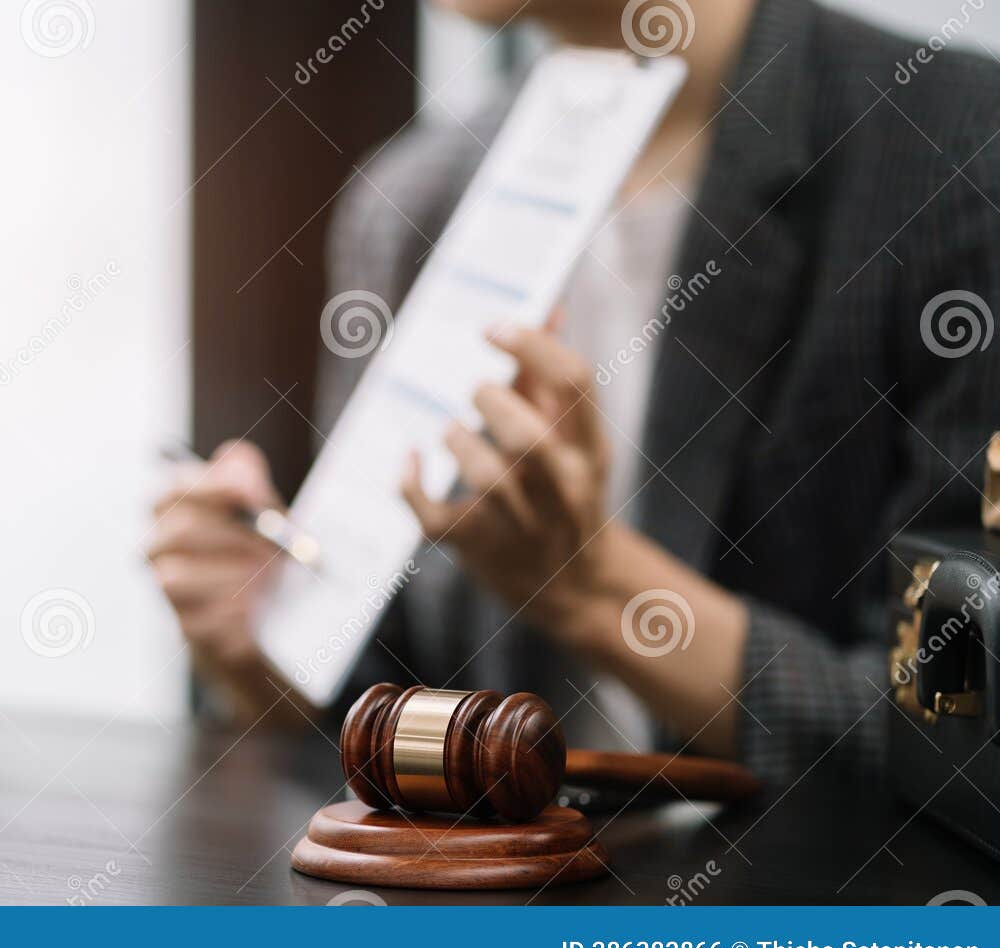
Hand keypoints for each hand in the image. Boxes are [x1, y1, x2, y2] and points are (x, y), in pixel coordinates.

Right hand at [148, 441, 290, 717]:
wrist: (265, 616)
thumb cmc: (255, 551)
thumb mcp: (260, 509)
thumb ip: (246, 478)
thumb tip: (233, 457)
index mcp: (172, 507)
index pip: (176, 488)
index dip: (215, 487)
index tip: (255, 494)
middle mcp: (157, 545)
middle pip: (180, 529)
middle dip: (233, 534)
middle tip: (272, 543)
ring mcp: (165, 588)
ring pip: (177, 577)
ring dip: (230, 573)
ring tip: (266, 575)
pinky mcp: (184, 626)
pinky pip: (197, 618)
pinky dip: (232, 610)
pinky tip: (254, 605)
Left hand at [400, 324, 614, 639]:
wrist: (572, 587)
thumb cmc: (565, 493)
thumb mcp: (575, 442)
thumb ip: (551, 380)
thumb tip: (545, 308)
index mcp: (590, 449)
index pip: (574, 384)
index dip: (532, 344)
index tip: (494, 327)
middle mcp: (563, 487)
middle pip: (528, 438)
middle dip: (492, 402)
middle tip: (476, 390)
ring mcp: (521, 523)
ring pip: (486, 478)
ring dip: (457, 440)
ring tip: (452, 429)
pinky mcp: (478, 547)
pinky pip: (435, 516)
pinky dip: (411, 484)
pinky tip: (409, 459)